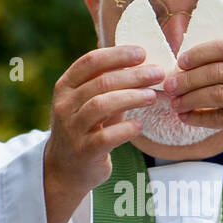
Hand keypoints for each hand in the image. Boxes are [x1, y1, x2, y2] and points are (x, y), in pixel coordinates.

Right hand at [44, 44, 163, 197]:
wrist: (65, 169)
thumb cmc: (85, 129)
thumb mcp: (89, 102)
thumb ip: (107, 84)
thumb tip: (142, 62)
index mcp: (65, 87)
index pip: (90, 62)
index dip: (118, 55)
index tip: (142, 53)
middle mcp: (65, 106)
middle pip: (101, 82)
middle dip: (133, 75)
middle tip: (157, 73)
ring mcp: (72, 129)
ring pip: (102, 105)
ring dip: (132, 97)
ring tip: (152, 96)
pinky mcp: (84, 151)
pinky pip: (107, 136)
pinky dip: (127, 128)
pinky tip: (140, 125)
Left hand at [163, 39, 222, 177]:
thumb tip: (185, 63)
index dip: (199, 53)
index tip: (181, 62)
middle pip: (219, 71)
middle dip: (189, 79)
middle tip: (170, 86)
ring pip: (217, 94)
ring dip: (190, 99)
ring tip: (175, 103)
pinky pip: (219, 118)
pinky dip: (198, 118)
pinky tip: (186, 117)